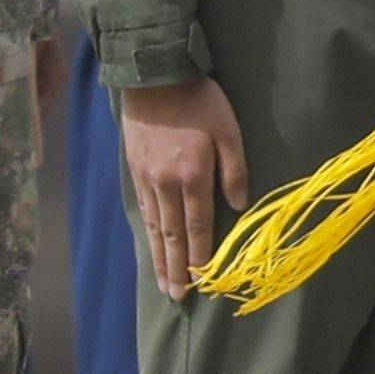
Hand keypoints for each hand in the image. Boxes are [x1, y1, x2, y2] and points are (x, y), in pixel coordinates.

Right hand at [115, 77, 248, 303]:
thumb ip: (235, 170)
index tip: (203, 281)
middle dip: (176, 268)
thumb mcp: (229, 130)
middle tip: (177, 296)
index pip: (198, 226)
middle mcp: (166, 183)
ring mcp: (147, 178)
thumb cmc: (199, 101)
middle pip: (173, 235)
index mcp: (193, 175)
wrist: (153, 77)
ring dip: (160, 257)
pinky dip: (148, 232)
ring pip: (155, 226)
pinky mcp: (135, 170)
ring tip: (163, 282)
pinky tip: (152, 244)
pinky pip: (143, 209)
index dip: (201, 255)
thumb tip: (239, 207)